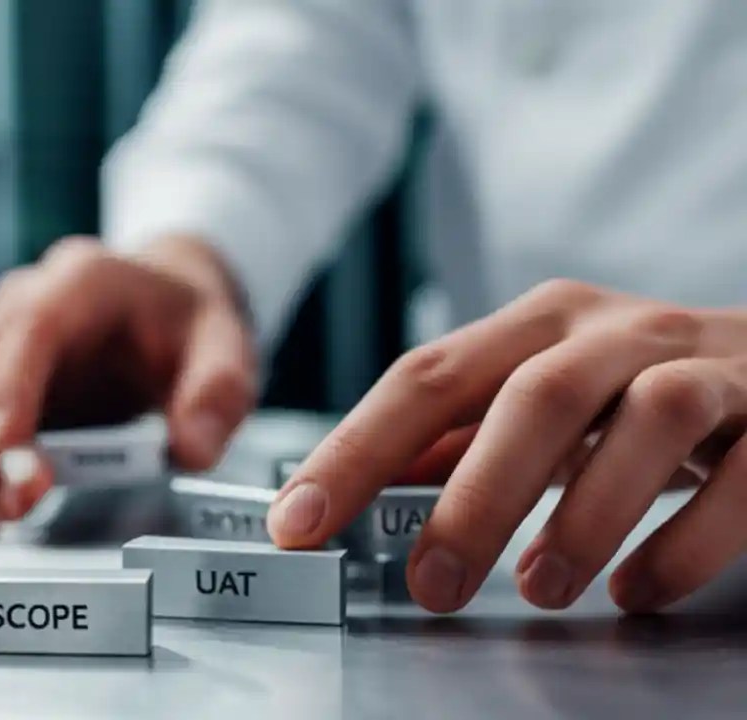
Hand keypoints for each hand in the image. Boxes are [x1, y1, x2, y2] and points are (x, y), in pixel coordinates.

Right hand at [0, 236, 255, 520]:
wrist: (161, 297)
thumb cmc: (186, 323)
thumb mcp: (227, 348)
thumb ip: (218, 395)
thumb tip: (189, 448)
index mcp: (82, 284)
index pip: (27, 330)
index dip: (8, 390)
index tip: (10, 450)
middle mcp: (20, 301)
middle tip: (16, 507)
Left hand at [269, 279, 746, 613]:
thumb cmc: (639, 384)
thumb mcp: (544, 394)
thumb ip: (462, 432)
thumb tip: (356, 481)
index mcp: (539, 325)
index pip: (426, 379)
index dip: (355, 451)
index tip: (297, 523)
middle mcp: (616, 334)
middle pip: (532, 398)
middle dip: (474, 497)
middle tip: (431, 586)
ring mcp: (706, 368)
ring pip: (647, 421)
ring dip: (584, 514)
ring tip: (538, 589)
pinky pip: (742, 476)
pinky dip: (686, 540)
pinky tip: (637, 590)